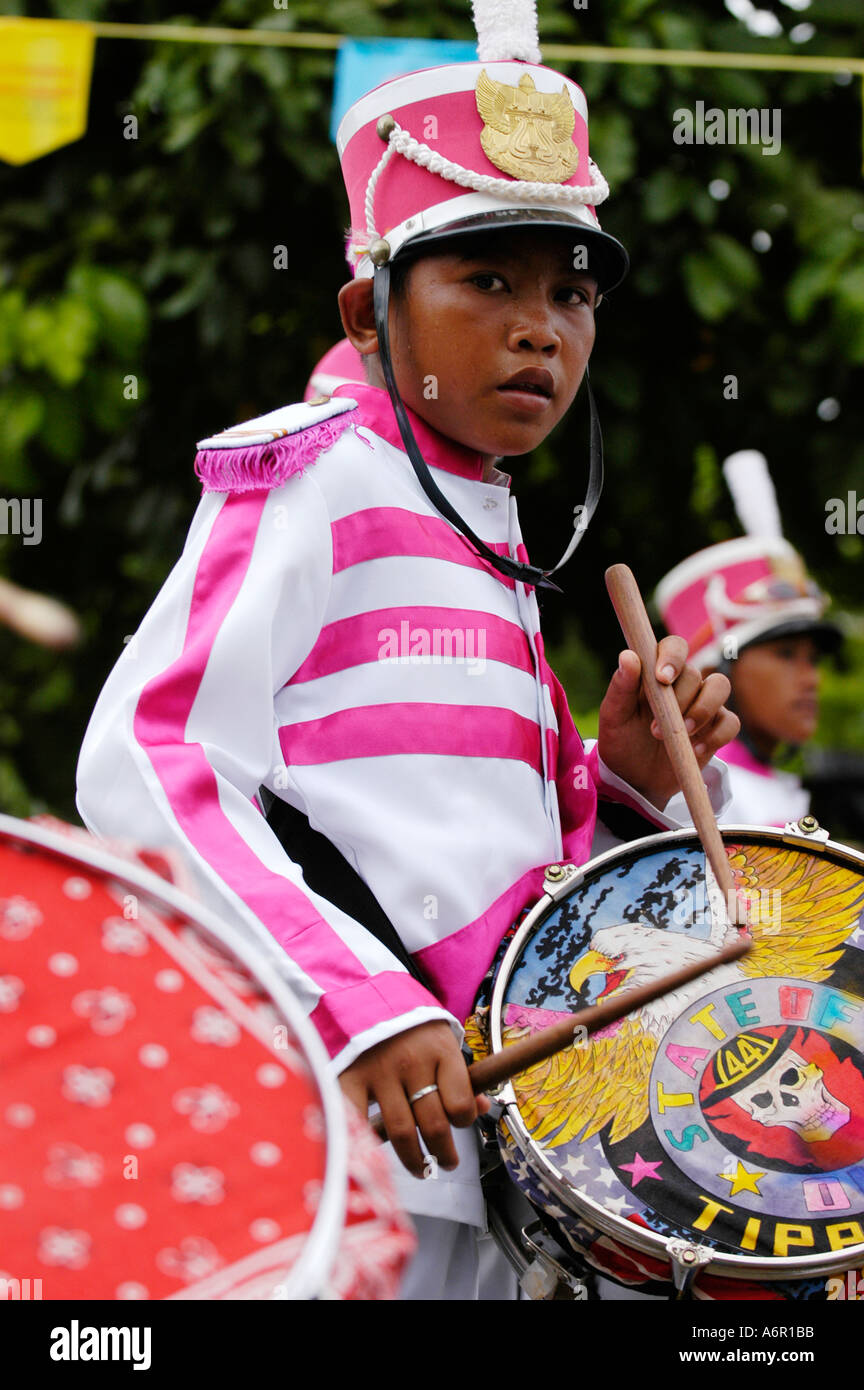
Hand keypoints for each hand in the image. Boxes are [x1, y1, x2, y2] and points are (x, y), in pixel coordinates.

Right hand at [338, 1020, 488, 1178]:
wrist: (365, 994)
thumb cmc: (412, 1027)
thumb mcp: (443, 1041)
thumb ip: (460, 1075)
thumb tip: (482, 1107)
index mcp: (441, 1050)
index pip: (460, 1104)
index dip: (464, 1120)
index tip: (459, 1124)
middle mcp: (412, 1062)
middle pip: (434, 1125)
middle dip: (445, 1153)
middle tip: (448, 1163)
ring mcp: (380, 1072)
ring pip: (402, 1132)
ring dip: (415, 1160)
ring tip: (422, 1169)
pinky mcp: (351, 1078)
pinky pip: (362, 1122)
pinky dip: (369, 1143)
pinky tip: (379, 1157)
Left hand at [597, 637, 738, 809]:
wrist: (634, 780)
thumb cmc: (621, 741)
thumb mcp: (614, 716)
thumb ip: (620, 686)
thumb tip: (628, 655)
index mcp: (657, 672)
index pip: (674, 647)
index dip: (673, 656)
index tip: (662, 678)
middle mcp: (683, 684)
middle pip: (696, 673)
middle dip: (680, 699)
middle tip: (655, 729)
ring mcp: (702, 704)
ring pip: (721, 687)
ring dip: (702, 710)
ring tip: (682, 734)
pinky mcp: (715, 729)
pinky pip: (731, 722)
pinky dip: (716, 735)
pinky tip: (695, 749)